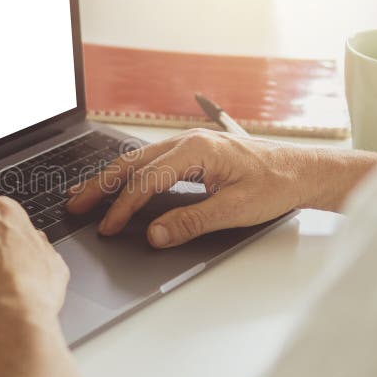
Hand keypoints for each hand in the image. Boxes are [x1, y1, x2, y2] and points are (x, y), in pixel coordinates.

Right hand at [66, 129, 317, 248]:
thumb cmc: (275, 185)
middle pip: (132, 164)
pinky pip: (149, 162)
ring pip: (137, 160)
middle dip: (101, 185)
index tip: (108, 227)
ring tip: (84, 194)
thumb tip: (155, 235)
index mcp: (197, 149)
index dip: (124, 206)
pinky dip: (127, 175)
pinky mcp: (190, 154)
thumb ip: (191, 222)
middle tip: (75, 205)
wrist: (301, 171)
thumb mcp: (234, 210)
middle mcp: (187, 141)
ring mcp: (187, 145)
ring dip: (109, 178)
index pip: (147, 179)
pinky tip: (115, 184)